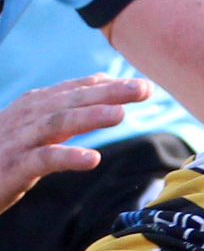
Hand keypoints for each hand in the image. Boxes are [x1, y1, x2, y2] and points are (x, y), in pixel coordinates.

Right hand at [0, 76, 149, 212]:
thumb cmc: (3, 148)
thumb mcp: (34, 124)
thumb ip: (64, 107)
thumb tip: (102, 86)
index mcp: (35, 106)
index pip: (75, 90)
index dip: (109, 86)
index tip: (143, 85)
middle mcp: (29, 117)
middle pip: (72, 100)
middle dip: (109, 93)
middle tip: (143, 89)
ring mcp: (21, 140)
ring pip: (58, 123)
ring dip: (90, 117)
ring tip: (120, 113)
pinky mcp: (15, 165)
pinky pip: (44, 159)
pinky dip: (67, 156)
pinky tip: (92, 158)